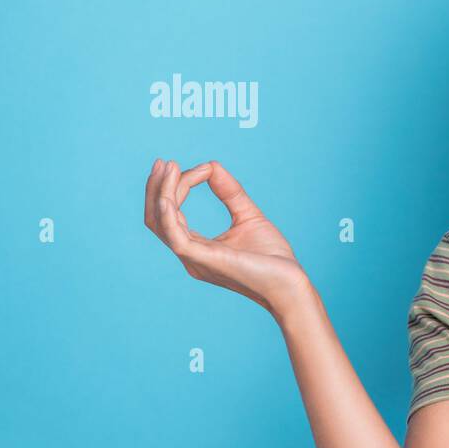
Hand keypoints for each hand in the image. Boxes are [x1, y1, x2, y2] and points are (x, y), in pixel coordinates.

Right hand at [143, 158, 311, 318]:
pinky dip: (169, 216)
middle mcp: (191, 255)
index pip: (172, 215)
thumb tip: (211, 165)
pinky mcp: (205, 261)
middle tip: (163, 162)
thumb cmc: (273, 258)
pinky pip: (176, 238)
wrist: (291, 285)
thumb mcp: (248, 216)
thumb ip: (230, 192)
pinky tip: (169, 197)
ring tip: (170, 167)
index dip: (176, 189)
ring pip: (163, 225)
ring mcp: (195, 260)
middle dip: (157, 189)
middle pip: (158, 220)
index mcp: (198, 248)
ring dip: (162, 194)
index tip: (197, 168)